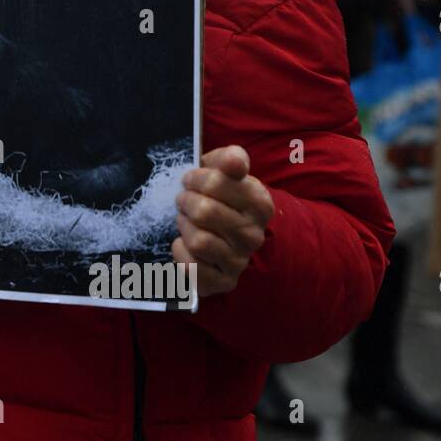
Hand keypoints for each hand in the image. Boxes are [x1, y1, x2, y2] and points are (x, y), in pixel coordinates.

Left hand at [172, 145, 272, 296]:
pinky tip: (184, 244)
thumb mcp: (224, 170)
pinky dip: (181, 253)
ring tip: (187, 222)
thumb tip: (235, 162)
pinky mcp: (223, 282)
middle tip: (184, 201)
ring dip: (184, 227)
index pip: (215, 182)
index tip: (191, 180)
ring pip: (198, 240)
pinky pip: (193, 268)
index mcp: (259, 203)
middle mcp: (254, 235)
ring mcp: (240, 261)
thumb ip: (230, 158)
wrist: (223, 230)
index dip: (195, 178)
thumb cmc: (219, 195)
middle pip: (204, 212)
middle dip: (186, 203)